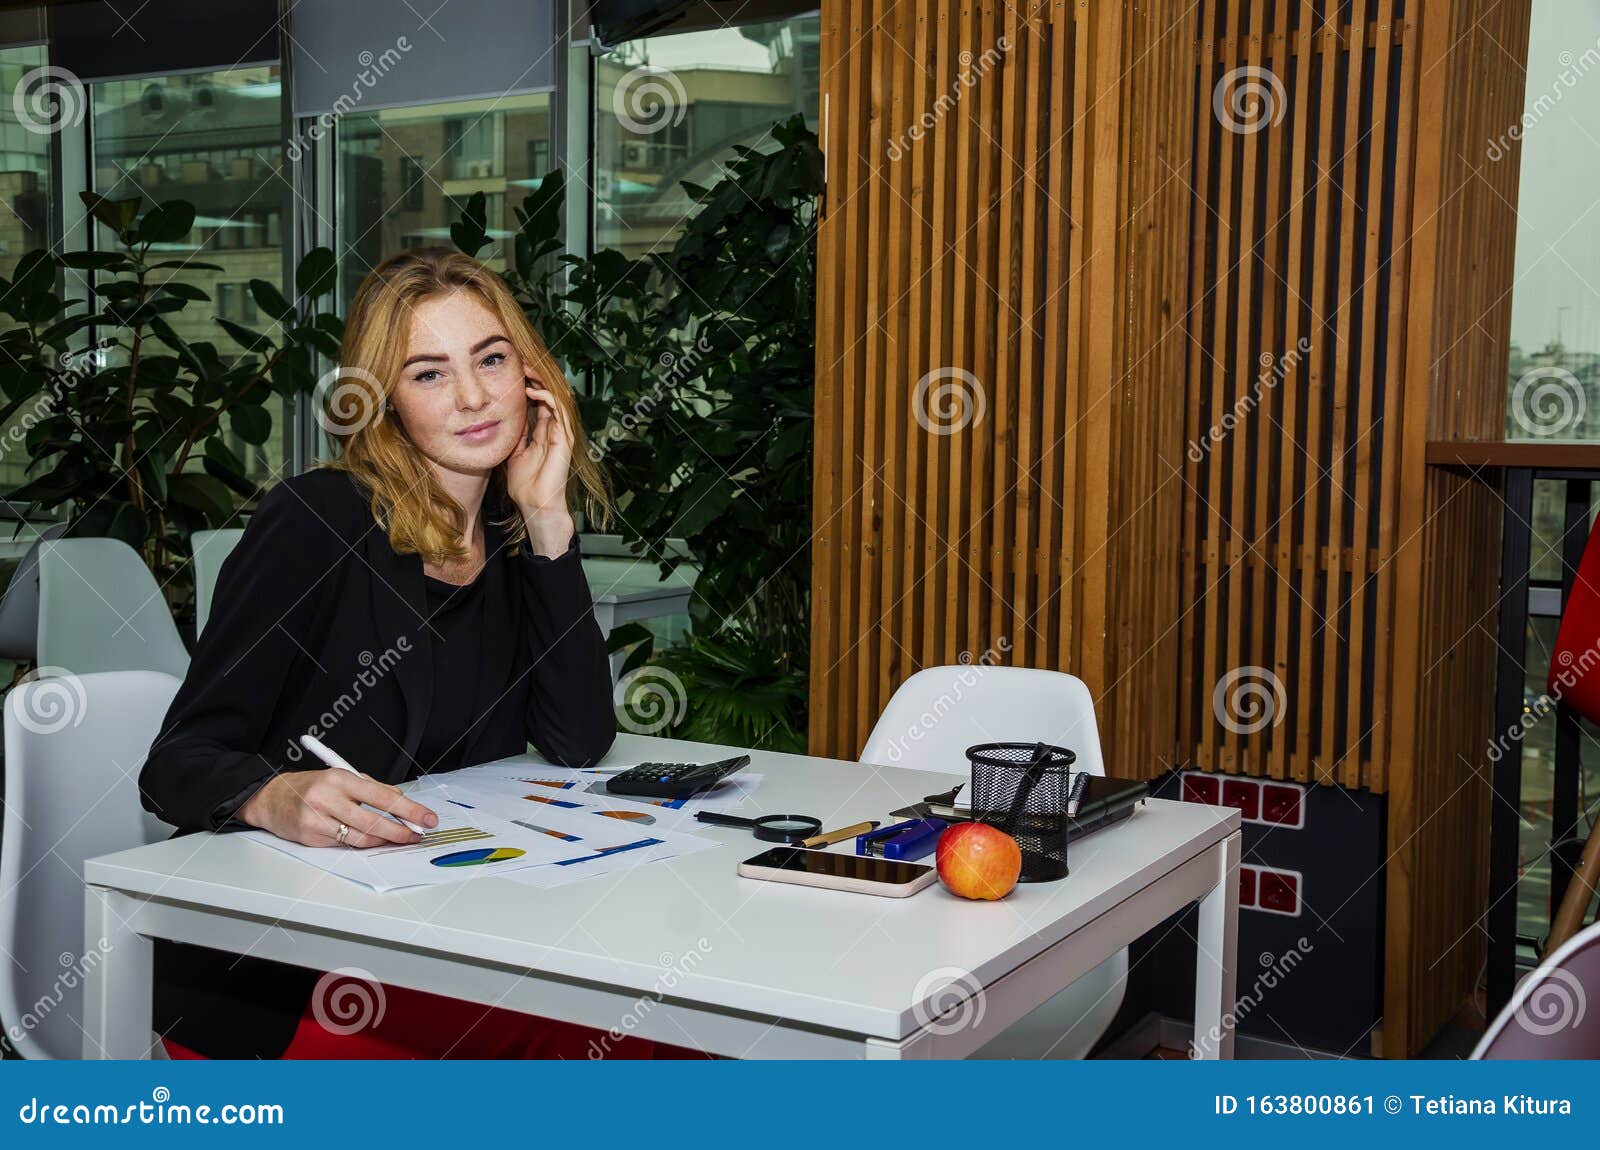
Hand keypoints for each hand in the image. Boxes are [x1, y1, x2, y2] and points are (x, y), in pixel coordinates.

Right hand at [238, 768, 438, 847]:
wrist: (271, 798)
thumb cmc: (313, 786)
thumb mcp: (342, 777)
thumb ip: (372, 789)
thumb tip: (401, 802)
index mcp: (340, 778)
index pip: (383, 796)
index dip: (410, 810)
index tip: (427, 818)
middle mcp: (328, 798)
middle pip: (374, 822)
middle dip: (401, 831)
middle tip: (417, 835)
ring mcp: (317, 820)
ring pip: (360, 837)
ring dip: (384, 840)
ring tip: (399, 838)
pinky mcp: (310, 837)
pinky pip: (344, 844)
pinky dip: (361, 843)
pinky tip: (371, 840)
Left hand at [505, 383, 573, 520]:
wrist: (535, 504)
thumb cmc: (525, 485)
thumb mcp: (514, 451)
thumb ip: (516, 434)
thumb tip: (508, 414)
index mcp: (543, 432)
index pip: (539, 401)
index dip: (528, 385)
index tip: (514, 373)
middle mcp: (554, 430)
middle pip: (549, 396)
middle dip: (536, 378)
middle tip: (521, 363)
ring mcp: (561, 433)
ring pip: (556, 399)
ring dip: (542, 382)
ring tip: (526, 370)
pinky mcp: (564, 438)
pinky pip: (560, 411)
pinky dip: (547, 398)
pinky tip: (532, 391)